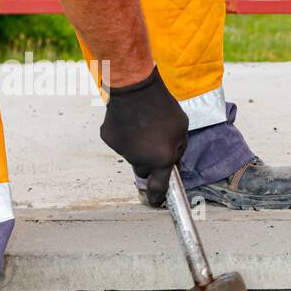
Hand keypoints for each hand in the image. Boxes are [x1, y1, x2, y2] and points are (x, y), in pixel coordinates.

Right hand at [100, 67, 188, 206]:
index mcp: (161, 160)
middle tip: (155, 148)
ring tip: (143, 125)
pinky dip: (125, 135)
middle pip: (144, 172)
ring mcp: (121, 150)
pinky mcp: (109, 139)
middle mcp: (139, 160)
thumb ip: (178, 150)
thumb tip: (173, 163)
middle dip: (149, 166)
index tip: (156, 203)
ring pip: (131, 155)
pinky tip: (130, 120)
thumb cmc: (163, 107)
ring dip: (137, 146)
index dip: (158, 198)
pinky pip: (120, 142)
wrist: (134, 88)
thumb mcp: (182, 130)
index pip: (159, 188)